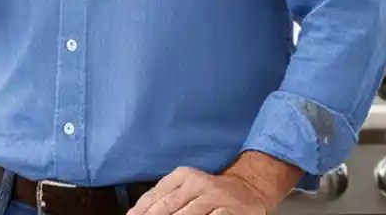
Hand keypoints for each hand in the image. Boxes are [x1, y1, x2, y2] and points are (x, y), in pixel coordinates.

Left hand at [127, 167, 272, 214]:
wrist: (250, 187)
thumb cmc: (210, 191)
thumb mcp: (187, 186)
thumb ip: (164, 197)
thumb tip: (136, 213)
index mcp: (182, 176)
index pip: (155, 195)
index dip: (140, 211)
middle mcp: (197, 183)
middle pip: (167, 206)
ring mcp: (214, 196)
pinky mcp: (229, 210)